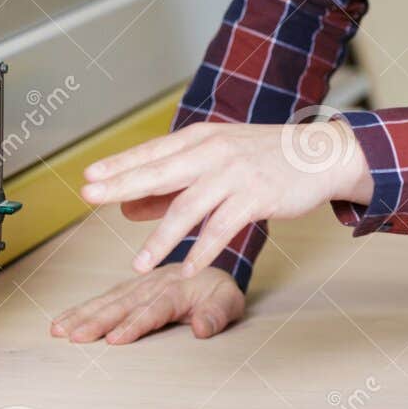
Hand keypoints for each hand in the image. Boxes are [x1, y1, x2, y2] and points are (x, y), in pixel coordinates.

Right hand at [48, 264, 244, 343]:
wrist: (211, 266)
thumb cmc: (219, 291)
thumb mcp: (230, 301)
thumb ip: (218, 313)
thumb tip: (202, 328)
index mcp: (179, 287)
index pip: (155, 308)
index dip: (135, 323)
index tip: (115, 340)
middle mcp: (154, 283)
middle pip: (124, 304)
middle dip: (99, 321)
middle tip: (76, 338)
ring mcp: (139, 284)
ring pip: (108, 299)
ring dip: (83, 315)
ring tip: (59, 331)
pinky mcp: (128, 288)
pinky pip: (104, 298)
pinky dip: (81, 309)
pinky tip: (61, 322)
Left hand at [80, 120, 374, 274]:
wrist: (319, 155)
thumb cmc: (264, 159)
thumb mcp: (216, 163)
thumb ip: (173, 185)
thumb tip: (126, 206)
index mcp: (201, 139)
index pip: (152, 151)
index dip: (119, 164)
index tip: (88, 177)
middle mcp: (214, 152)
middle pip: (160, 171)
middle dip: (122, 185)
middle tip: (90, 197)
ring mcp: (235, 174)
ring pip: (188, 207)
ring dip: (160, 238)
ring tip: (138, 264)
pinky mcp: (256, 196)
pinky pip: (222, 228)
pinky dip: (202, 251)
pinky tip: (185, 269)